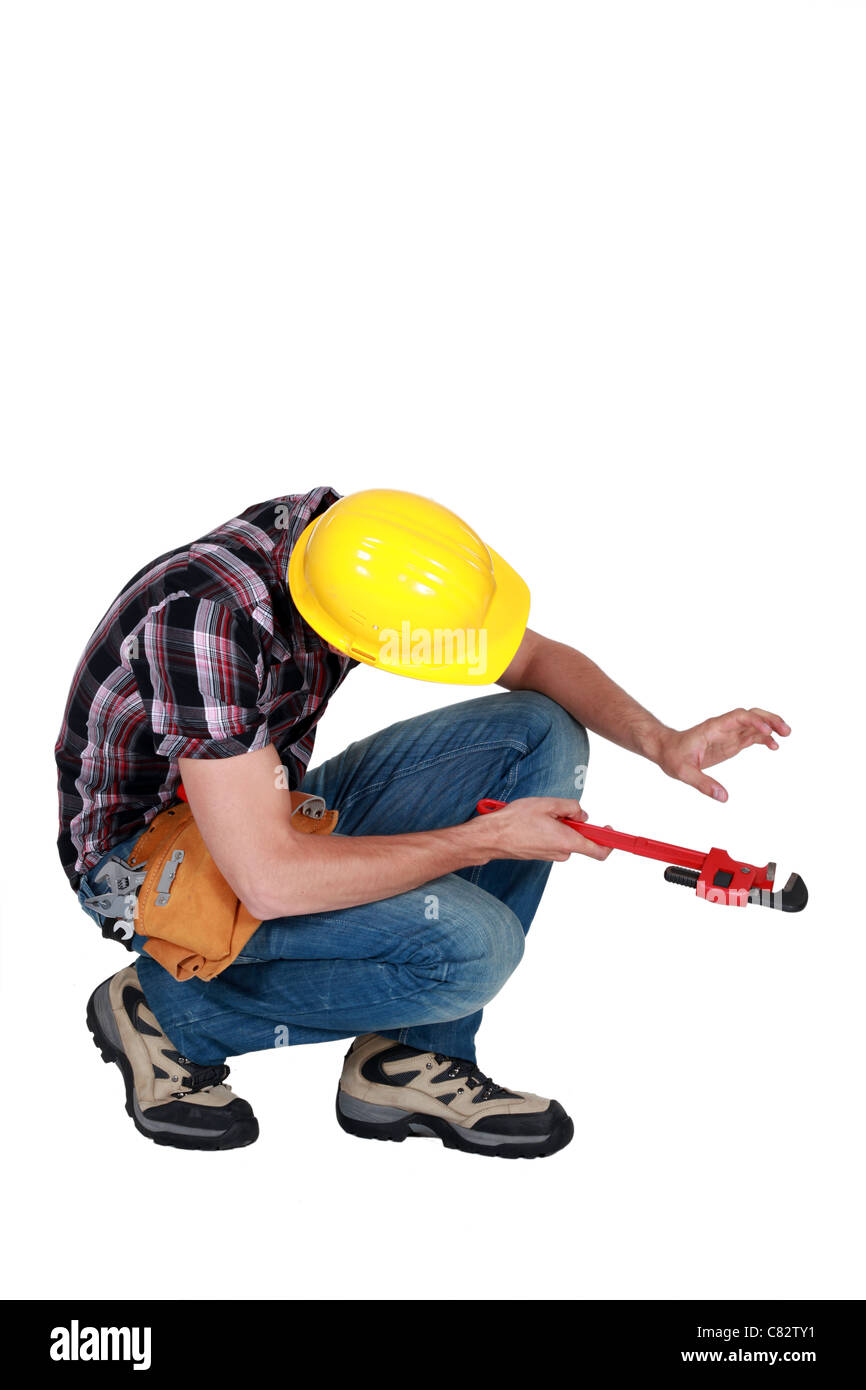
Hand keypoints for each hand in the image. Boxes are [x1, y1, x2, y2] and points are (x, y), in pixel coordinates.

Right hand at [476, 797, 612, 862]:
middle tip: (557, 810)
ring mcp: (550, 856)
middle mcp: (561, 853)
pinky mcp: (540, 854)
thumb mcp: (547, 804)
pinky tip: (532, 822)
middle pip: (580, 838)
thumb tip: (581, 813)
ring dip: (558, 825)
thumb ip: (571, 807)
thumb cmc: (515, 821)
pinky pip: (552, 841)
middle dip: (573, 822)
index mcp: (567, 842)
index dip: (609, 841)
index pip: (599, 850)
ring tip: (539, 815)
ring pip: (564, 838)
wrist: (490, 837)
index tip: (610, 830)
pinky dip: (548, 830)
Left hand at [656, 707, 790, 801]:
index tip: (767, 731)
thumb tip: (723, 797)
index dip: (754, 721)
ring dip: (771, 726)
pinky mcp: (730, 743)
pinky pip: (751, 736)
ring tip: (786, 735)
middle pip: (751, 715)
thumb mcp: (684, 772)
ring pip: (754, 724)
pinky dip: (764, 738)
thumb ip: (703, 784)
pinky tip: (773, 746)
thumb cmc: (672, 756)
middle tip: (785, 731)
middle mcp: (723, 727)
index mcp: (713, 728)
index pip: (738, 717)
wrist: (665, 749)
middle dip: (770, 719)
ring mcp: (728, 734)